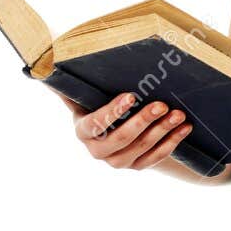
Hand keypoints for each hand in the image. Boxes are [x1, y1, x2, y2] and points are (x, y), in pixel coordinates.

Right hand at [57, 90, 193, 171]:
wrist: (113, 127)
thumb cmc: (98, 102)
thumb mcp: (84, 93)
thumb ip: (70, 82)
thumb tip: (46, 64)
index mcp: (83, 131)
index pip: (95, 124)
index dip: (112, 112)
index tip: (131, 96)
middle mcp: (97, 151)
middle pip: (121, 139)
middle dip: (143, 121)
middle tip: (162, 104)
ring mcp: (118, 162)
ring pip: (142, 148)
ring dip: (162, 131)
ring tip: (178, 113)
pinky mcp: (136, 167)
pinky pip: (155, 157)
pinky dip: (171, 142)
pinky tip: (184, 128)